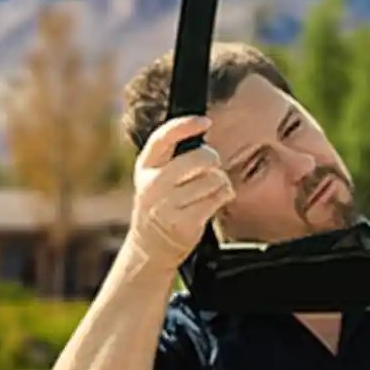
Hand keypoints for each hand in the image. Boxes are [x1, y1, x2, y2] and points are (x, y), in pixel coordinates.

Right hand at [127, 115, 235, 273]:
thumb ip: (174, 156)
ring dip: (220, 182)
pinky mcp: (185, 223)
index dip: (185, 125)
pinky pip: (219, 197)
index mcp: (145, 166)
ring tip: (209, 190)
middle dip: (213, 160)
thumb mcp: (157, 176)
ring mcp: (167, 205)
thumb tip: (203, 128)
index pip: (163, 137)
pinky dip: (223, 196)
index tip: (205, 122)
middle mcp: (153, 185)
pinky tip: (214, 202)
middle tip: (211, 168)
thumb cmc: (162, 204)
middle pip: (199, 158)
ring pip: (213, 179)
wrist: (151, 247)